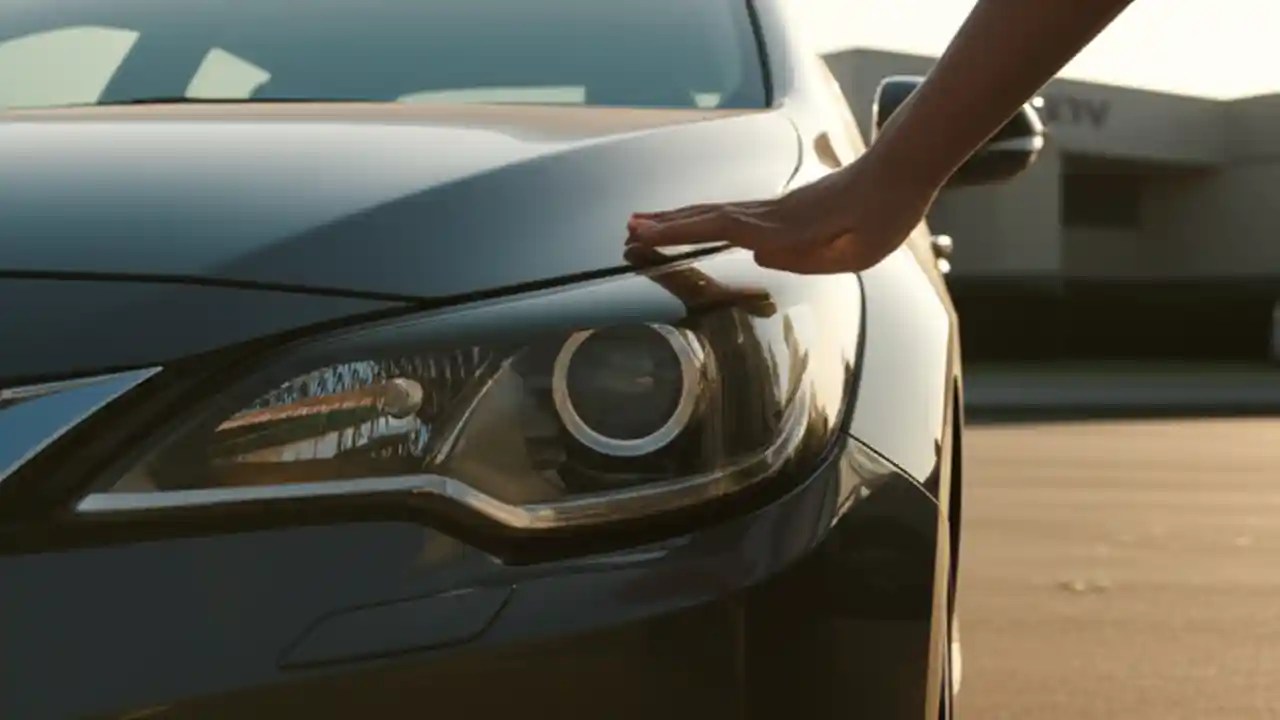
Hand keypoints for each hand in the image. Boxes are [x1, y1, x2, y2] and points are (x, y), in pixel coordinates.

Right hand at [625, 150, 938, 273]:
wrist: (900, 174)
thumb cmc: (883, 218)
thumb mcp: (854, 252)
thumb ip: (805, 257)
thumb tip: (757, 252)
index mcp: (787, 228)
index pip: (721, 228)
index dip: (680, 233)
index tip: (644, 236)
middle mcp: (775, 215)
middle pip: (709, 216)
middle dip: (668, 224)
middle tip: (629, 228)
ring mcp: (778, 208)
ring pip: (718, 212)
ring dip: (681, 218)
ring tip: (648, 221)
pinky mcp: (785, 209)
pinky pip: (735, 214)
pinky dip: (707, 218)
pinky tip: (697, 222)